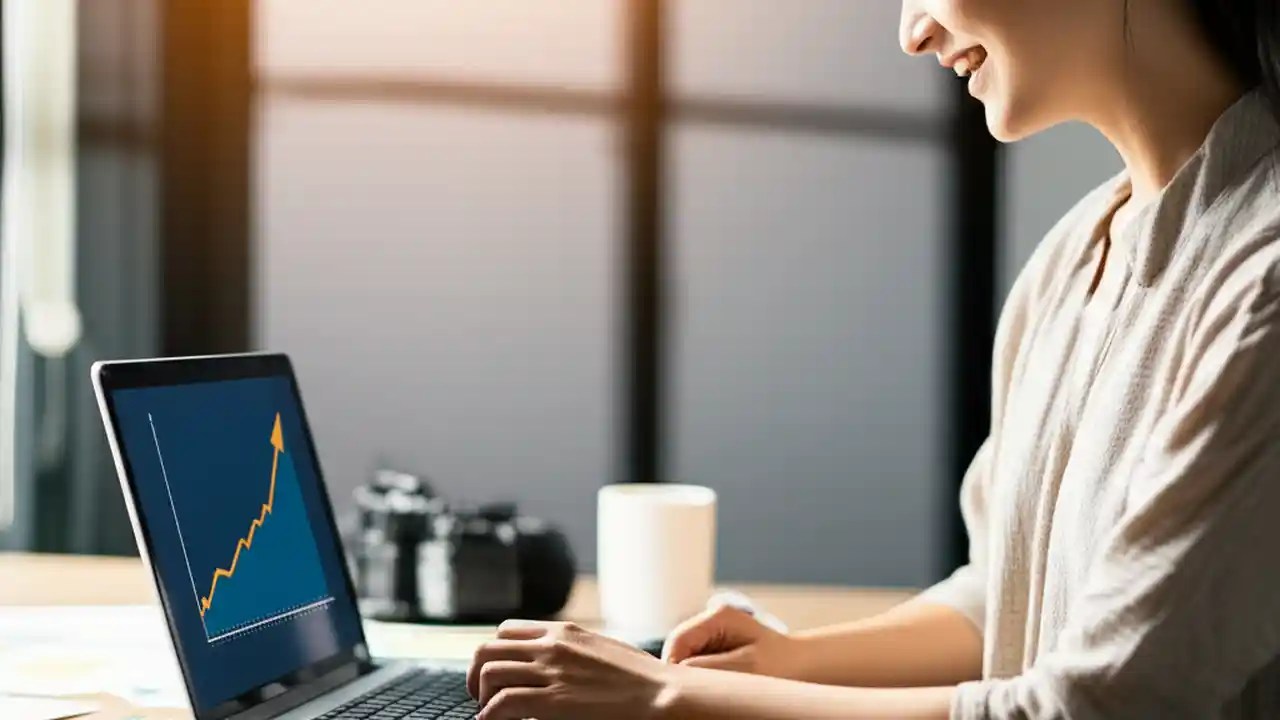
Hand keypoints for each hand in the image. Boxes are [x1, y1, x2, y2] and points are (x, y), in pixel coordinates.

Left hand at [468, 620, 678, 719]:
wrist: (660, 694)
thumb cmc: (639, 678)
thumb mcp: (599, 648)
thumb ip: (572, 649)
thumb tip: (556, 661)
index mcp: (563, 631)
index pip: (506, 631)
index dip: (494, 653)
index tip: (496, 672)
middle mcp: (551, 646)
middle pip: (488, 649)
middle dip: (476, 673)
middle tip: (481, 694)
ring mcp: (550, 672)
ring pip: (489, 674)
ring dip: (482, 695)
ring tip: (488, 712)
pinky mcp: (552, 702)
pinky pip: (502, 704)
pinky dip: (490, 716)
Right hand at [664, 605, 804, 678]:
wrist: (807, 668)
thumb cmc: (784, 666)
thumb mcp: (747, 667)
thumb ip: (708, 667)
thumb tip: (676, 672)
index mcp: (718, 617)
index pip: (678, 641)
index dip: (674, 666)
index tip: (685, 691)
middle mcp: (711, 622)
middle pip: (678, 650)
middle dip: (684, 672)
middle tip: (702, 692)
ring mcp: (713, 636)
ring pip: (685, 660)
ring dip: (694, 677)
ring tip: (717, 688)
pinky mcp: (716, 652)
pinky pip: (697, 668)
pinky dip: (702, 680)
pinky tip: (720, 686)